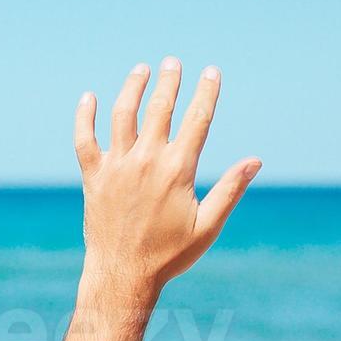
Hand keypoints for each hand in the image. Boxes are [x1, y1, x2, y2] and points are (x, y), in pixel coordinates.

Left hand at [73, 58, 262, 306]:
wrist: (123, 277)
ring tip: (141, 70)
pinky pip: (84, 140)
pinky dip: (84, 117)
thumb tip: (255, 161)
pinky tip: (88, 97)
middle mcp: (146, 161)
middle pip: (160, 107)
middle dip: (169, 80)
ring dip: (132, 88)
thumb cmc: (168, 256)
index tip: (212, 72)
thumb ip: (230, 190)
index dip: (207, 92)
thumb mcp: (207, 226)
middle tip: (173, 63)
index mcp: (178, 170)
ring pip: (123, 114)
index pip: (198, 119)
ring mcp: (117, 167)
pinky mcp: (93, 177)